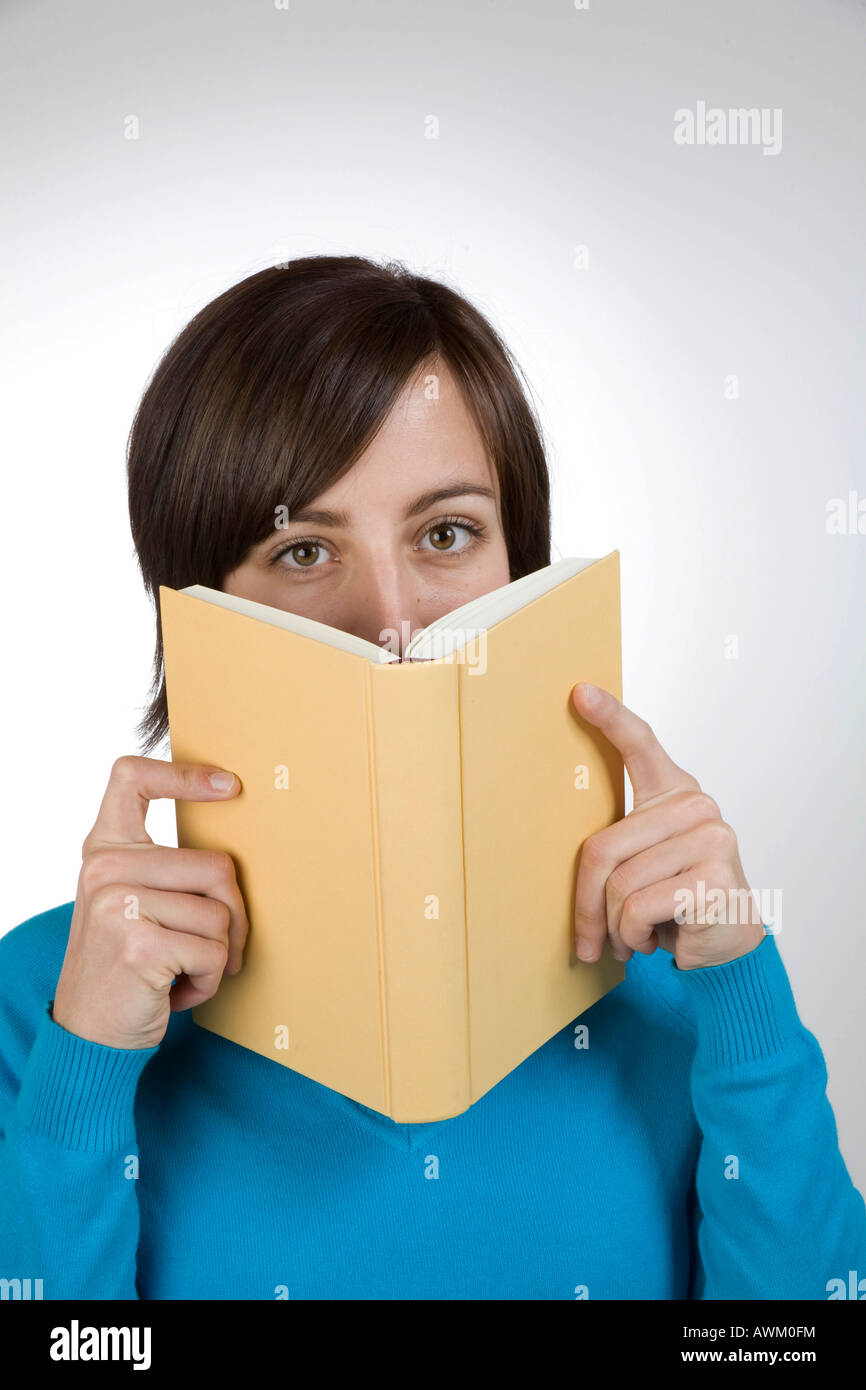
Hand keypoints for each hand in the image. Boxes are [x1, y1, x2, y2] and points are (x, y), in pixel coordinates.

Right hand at [52, 756, 248, 1048]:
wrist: (89, 1033)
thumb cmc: (128, 964)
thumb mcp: (130, 901)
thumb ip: (162, 865)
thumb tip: (239, 841)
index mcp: (103, 848)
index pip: (132, 776)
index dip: (185, 773)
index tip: (231, 786)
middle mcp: (103, 868)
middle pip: (217, 865)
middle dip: (233, 916)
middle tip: (216, 949)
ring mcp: (117, 903)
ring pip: (221, 914)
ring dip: (217, 955)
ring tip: (181, 971)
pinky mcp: (139, 944)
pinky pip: (215, 951)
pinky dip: (209, 981)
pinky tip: (176, 991)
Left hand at [570, 683, 765, 971]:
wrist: (727, 947)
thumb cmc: (675, 900)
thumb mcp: (646, 861)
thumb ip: (621, 841)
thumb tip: (576, 853)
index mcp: (676, 793)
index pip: (640, 745)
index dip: (610, 717)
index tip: (580, 692)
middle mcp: (698, 807)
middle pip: (602, 847)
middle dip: (587, 903)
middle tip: (591, 938)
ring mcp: (711, 840)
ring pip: (618, 885)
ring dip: (615, 925)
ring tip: (635, 936)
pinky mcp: (713, 880)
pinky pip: (636, 908)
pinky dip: (634, 936)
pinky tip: (658, 940)